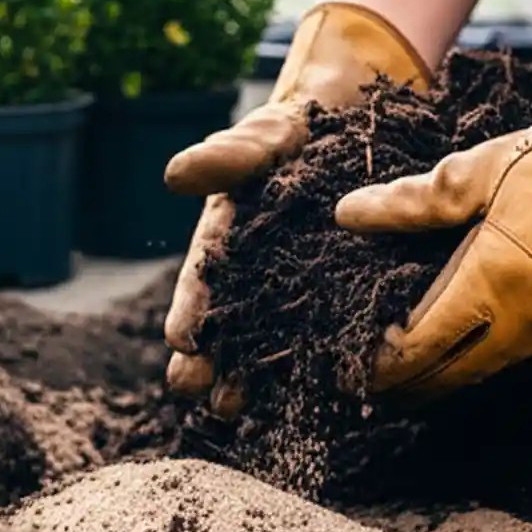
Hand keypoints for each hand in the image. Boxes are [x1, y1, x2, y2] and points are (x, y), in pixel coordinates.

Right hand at [162, 1, 431, 417]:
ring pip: (270, 336)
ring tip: (232, 409)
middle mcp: (255, 271)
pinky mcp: (343, 294)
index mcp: (228, 236)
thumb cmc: (298, 130)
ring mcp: (298, 287)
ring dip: (250, 373)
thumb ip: (228, 154)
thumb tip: (173, 175)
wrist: (358, 122)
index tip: (179, 339)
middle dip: (210, 358)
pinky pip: (328, 329)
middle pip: (229, 319)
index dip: (190, 307)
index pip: (204, 276)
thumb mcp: (264, 136)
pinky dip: (316, 360)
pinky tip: (312, 391)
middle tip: (196, 393)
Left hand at [335, 0, 531, 398]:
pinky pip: (518, 353)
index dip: (390, 364)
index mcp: (487, 284)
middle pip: (454, 371)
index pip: (424, 344)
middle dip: (413, 385)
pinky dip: (484, 361)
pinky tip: (468, 356)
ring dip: (449, 378)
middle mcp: (520, 318)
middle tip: (376, 395)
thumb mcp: (468, 178)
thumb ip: (406, 204)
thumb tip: (348, 212)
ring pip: (489, 368)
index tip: (360, 372)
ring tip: (413, 384)